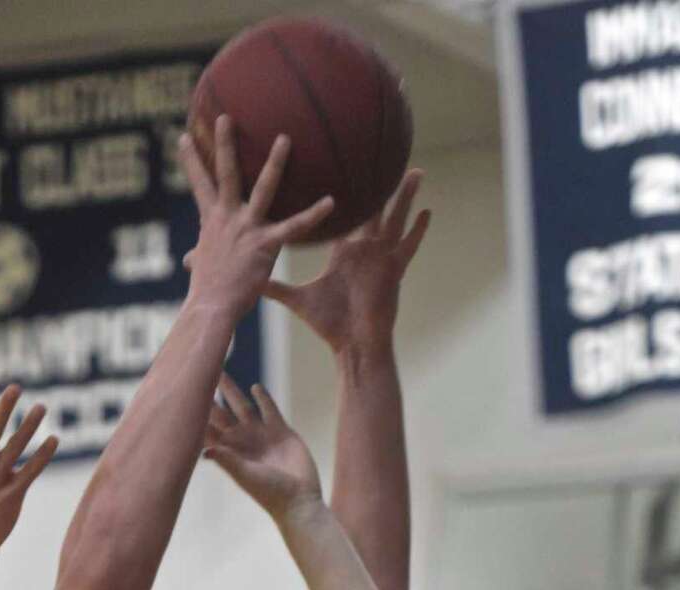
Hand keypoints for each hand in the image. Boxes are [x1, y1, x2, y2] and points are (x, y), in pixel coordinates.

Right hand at [179, 115, 334, 320]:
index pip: (199, 185)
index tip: (183, 136)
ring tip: (285, 138)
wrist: (213, 309)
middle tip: (225, 116)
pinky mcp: (266, 245)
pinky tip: (330, 201)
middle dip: (225, 144)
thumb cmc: (208, 292)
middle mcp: (228, 218)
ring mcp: (247, 229)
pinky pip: (294, 227)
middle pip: (226, 174)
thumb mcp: (200, 268)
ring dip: (274, 163)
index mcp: (212, 222)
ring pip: (263, 188)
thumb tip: (188, 260)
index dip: (191, 161)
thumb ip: (198, 257)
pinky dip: (313, 214)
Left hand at [202, 374, 322, 523]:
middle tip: (194, 374)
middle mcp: (241, 441)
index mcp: (229, 452)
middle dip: (208, 395)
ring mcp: (261, 435)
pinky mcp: (281, 431)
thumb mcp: (246, 476)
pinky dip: (263, 398)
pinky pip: (269, 409)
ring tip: (219, 371)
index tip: (179, 398)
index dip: (193, 415)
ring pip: (242, 406)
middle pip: (220, 413)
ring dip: (232, 390)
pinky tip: (254, 386)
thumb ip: (228, 460)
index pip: (206, 429)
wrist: (299, 499)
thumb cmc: (270, 493)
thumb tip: (205, 450)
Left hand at [264, 169, 429, 354]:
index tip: (343, 167)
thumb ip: (276, 287)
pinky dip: (418, 231)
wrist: (353, 346)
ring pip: (396, 219)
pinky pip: (409, 246)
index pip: (344, 216)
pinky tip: (428, 212)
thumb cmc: (329, 324)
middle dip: (379, 184)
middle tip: (383, 154)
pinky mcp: (394, 271)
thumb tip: (250, 281)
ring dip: (406, 197)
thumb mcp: (299, 300)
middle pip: (374, 209)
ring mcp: (382, 259)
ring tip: (415, 171)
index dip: (344, 194)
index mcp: (344, 252)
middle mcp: (365, 250)